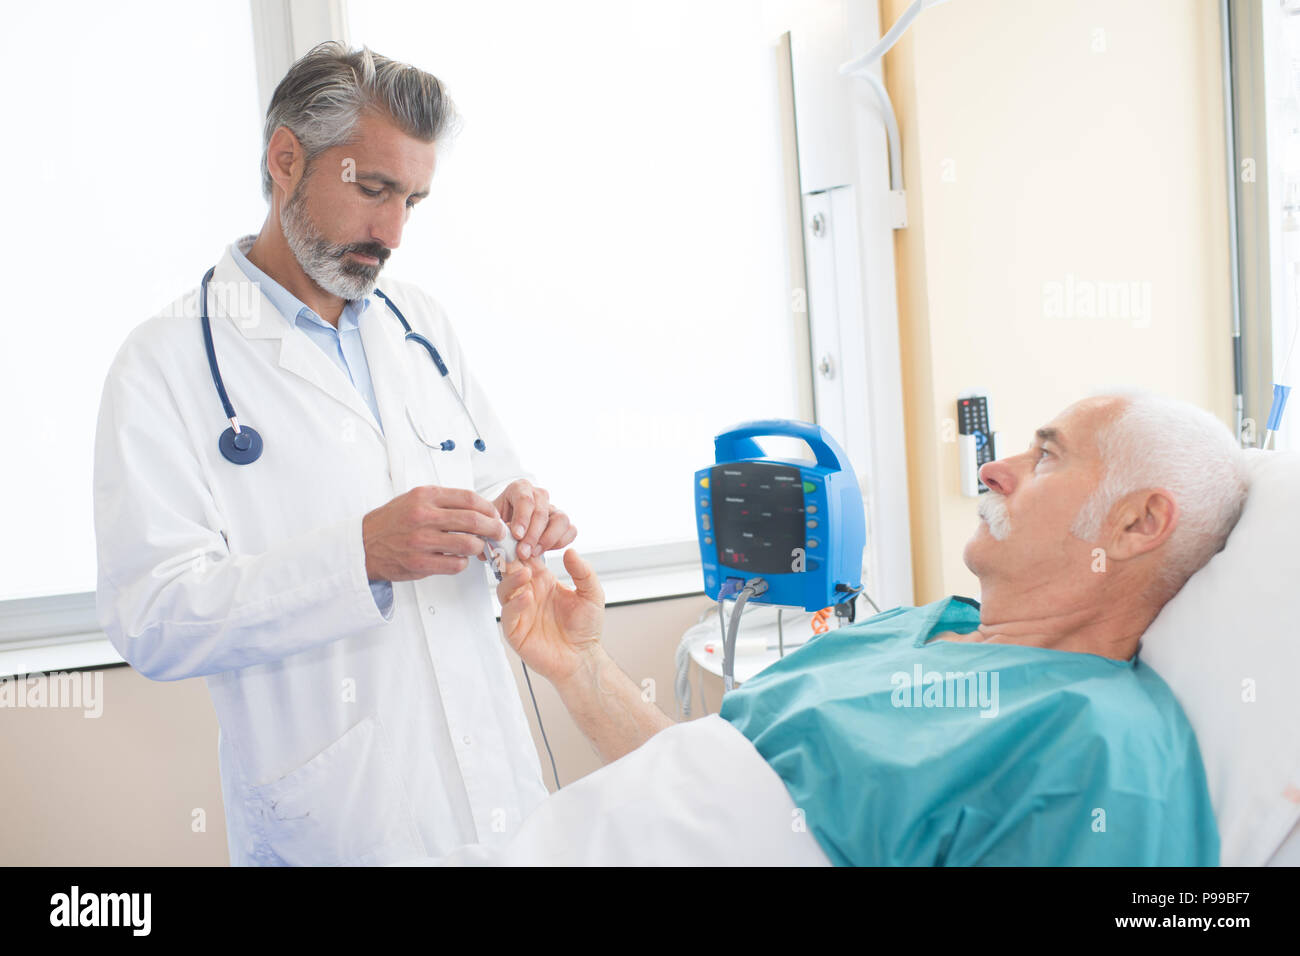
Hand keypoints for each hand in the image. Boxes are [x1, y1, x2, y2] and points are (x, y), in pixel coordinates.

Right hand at [362, 486, 507, 581]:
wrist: (364, 543)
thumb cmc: (393, 521)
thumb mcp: (415, 499)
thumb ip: (444, 501)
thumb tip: (479, 508)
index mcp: (425, 496)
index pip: (470, 499)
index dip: (489, 508)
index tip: (495, 515)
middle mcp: (423, 516)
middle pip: (474, 520)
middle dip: (494, 528)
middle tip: (499, 533)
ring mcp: (421, 540)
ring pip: (468, 544)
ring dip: (479, 547)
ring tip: (478, 547)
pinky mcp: (419, 562)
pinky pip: (455, 564)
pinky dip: (463, 562)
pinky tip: (459, 558)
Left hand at [493, 479, 576, 559]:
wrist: (505, 526)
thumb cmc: (497, 521)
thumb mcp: (489, 521)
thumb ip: (489, 530)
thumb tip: (491, 545)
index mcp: (519, 488)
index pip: (525, 499)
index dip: (522, 518)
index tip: (516, 535)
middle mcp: (538, 495)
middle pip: (542, 512)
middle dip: (532, 535)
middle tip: (523, 552)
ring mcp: (552, 508)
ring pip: (561, 519)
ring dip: (548, 539)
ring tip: (534, 553)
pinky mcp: (561, 522)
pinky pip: (570, 530)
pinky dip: (560, 542)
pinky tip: (544, 550)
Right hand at [497, 549, 603, 684]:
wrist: (582, 658)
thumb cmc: (585, 628)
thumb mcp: (591, 594)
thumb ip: (583, 572)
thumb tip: (571, 551)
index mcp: (543, 581)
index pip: (527, 558)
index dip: (525, 547)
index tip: (526, 535)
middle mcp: (528, 593)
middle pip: (510, 570)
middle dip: (510, 558)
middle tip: (516, 548)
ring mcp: (519, 611)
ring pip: (504, 589)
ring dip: (512, 579)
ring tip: (526, 573)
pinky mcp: (515, 630)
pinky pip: (508, 613)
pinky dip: (515, 604)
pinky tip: (527, 597)